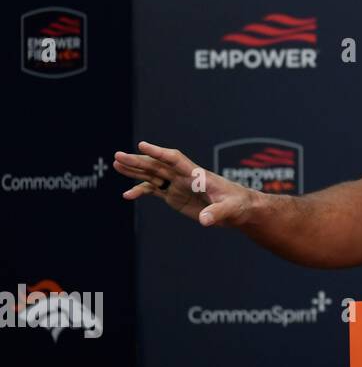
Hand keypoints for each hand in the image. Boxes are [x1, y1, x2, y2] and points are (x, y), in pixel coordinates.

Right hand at [113, 141, 256, 226]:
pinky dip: (140, 191)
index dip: (159, 152)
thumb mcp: (230, 209)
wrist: (240, 209)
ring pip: (153, 174)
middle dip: (138, 160)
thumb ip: (216, 213)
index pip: (175, 159)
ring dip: (135, 170)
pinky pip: (154, 190)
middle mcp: (185, 177)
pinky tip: (127, 195)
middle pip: (158, 165)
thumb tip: (204, 220)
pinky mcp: (175, 196)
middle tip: (117, 156)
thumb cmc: (238, 204)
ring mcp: (178, 185)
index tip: (142, 145)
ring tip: (116, 164)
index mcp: (197, 174)